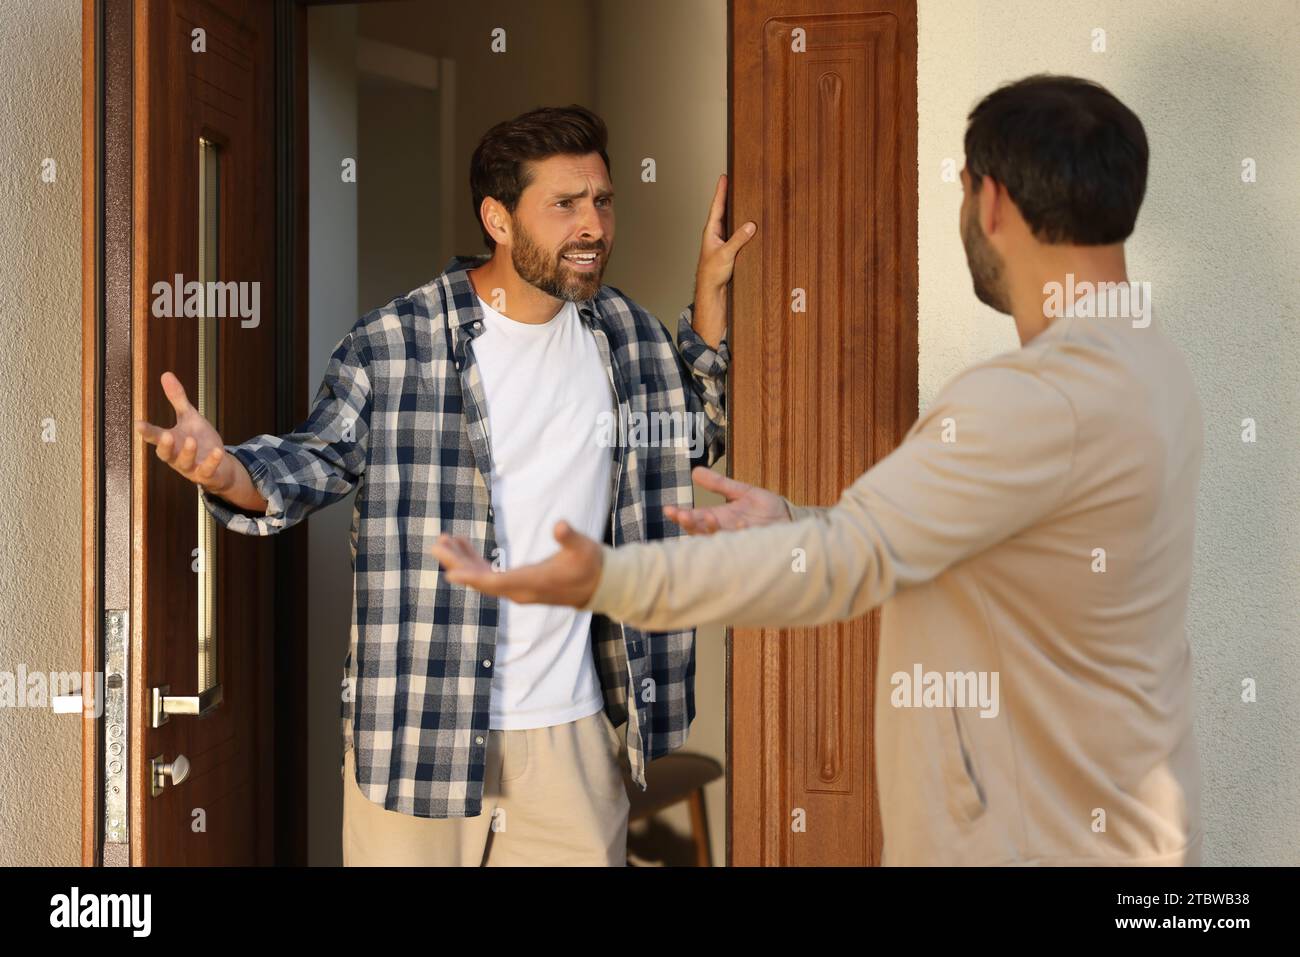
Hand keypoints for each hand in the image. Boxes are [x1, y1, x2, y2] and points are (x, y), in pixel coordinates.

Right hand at [135, 371, 259, 507]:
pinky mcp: (207, 474)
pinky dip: (212, 462)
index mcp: (170, 441)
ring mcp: (191, 467)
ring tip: (190, 440)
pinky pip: (207, 471)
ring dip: (187, 452)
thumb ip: (177, 399)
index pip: (155, 436)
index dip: (147, 431)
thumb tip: (166, 375)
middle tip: (165, 435)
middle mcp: (177, 457)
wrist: (220, 465)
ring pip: (185, 463)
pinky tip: (217, 451)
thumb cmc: (200, 440)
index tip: (139, 424)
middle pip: (165, 454)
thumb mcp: (189, 417)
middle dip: (164, 445)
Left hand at [431, 520, 603, 607]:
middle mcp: (520, 591)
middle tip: (437, 545)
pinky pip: (489, 576)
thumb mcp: (584, 548)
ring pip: (482, 579)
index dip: (473, 578)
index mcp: (532, 583)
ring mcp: (517, 589)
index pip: (496, 583)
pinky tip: (464, 546)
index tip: (450, 573)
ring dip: (462, 562)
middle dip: (458, 565)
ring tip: (444, 541)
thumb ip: (569, 538)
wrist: (599, 585)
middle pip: (482, 582)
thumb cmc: (591, 564)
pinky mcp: (518, 584)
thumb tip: (560, 526)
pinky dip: (474, 562)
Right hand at [664, 465, 789, 534]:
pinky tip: (741, 524)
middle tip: (682, 516)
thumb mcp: (740, 492)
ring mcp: (737, 539)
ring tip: (709, 516)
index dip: (681, 516)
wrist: (789, 519)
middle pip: (700, 532)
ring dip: (712, 529)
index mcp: (718, 519)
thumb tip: (695, 471)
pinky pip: (744, 542)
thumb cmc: (764, 508)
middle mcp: (724, 531)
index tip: (669, 510)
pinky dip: (742, 533)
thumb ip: (719, 484)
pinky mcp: (753, 544)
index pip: (694, 519)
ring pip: (718, 539)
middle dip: (690, 525)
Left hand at [691, 173, 755, 347]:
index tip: (723, 177)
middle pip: (723, 211)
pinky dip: (741, 225)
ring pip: (730, 222)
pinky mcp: (728, 249)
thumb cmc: (712, 274)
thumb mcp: (726, 254)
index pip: (717, 207)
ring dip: (736, 210)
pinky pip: (736, 232)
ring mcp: (722, 241)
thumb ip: (738, 239)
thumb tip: (751, 225)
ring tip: (743, 196)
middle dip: (728, 196)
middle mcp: (715, 234)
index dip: (721, 191)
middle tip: (733, 181)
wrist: (711, 291)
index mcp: (711, 232)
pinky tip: (749, 223)